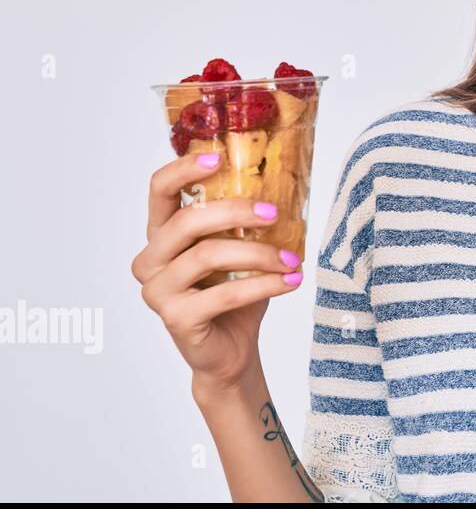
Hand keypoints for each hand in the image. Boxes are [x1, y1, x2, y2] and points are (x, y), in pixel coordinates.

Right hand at [131, 150, 305, 394]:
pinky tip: (291, 281)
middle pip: (187, 222)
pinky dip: (264, 286)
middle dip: (236, 212)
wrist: (233, 350)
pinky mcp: (176, 319)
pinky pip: (224, 293)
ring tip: (292, 261)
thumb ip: (246, 221)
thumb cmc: (236, 293)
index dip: (183, 169)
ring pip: (207, 256)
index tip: (219, 158)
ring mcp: (158, 291)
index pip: (159, 190)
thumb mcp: (241, 248)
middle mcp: (151, 259)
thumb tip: (285, 183)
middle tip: (275, 214)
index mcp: (162, 234)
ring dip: (259, 254)